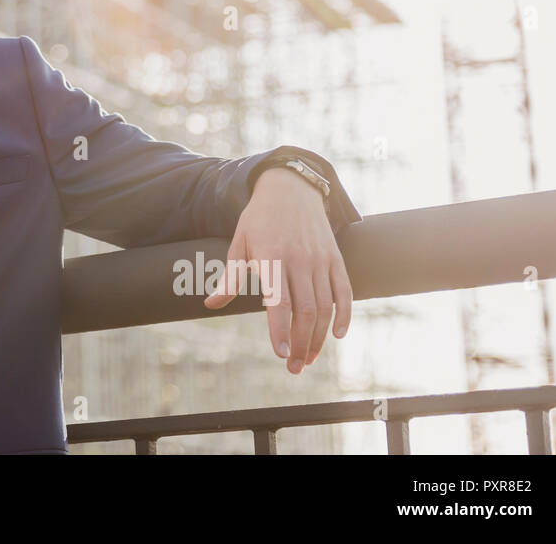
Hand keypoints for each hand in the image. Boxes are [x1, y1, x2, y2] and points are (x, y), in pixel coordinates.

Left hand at [202, 167, 351, 373]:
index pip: (279, 302)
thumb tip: (210, 305)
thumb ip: (230, 278)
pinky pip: (344, 292)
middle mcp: (300, 259)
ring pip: (325, 306)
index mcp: (272, 257)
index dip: (281, 329)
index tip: (281, 354)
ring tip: (309, 359)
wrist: (290, 189)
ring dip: (319, 337)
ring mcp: (321, 259)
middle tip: (294, 367)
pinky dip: (344, 315)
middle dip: (301, 343)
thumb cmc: (259, 219)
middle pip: (305, 310)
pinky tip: (337, 335)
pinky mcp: (336, 258)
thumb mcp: (239, 244)